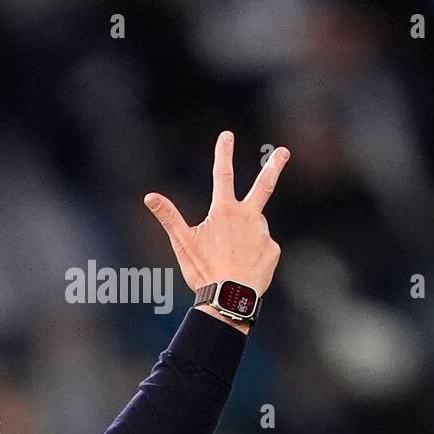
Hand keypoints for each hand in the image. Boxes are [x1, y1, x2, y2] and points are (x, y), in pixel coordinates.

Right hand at [144, 131, 287, 297]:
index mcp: (224, 211)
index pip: (222, 175)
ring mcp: (263, 233)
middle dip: (273, 167)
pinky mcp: (273, 249)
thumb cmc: (204, 271)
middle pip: (263, 186)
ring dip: (244, 239)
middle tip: (283, 152)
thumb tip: (149, 196)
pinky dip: (252, 255)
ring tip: (230, 261)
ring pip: (253, 229)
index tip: (227, 135)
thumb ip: (169, 216)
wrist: (230, 298)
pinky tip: (243, 268)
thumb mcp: (183, 243)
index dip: (223, 153)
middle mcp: (248, 216)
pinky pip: (262, 248)